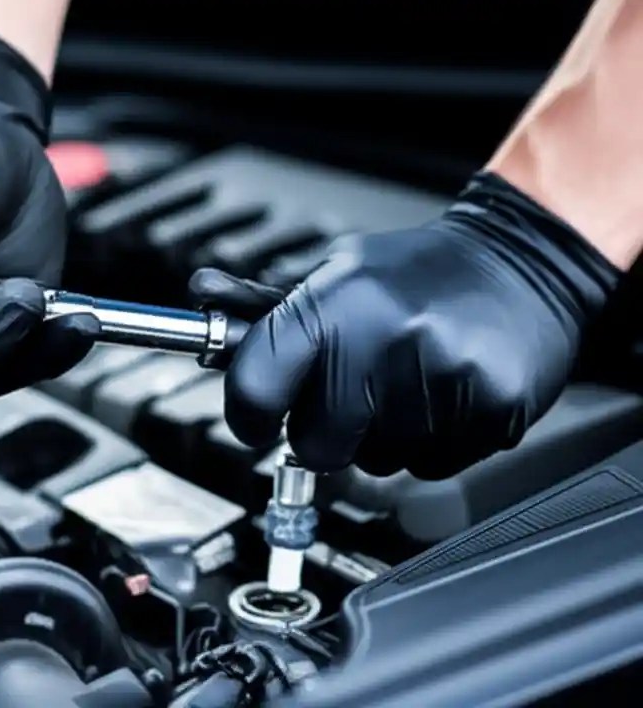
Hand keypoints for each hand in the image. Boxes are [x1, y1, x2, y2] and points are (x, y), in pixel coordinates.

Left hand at [191, 173, 619, 478]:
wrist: (526, 261)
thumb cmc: (419, 273)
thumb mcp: (338, 275)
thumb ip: (266, 307)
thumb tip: (202, 300)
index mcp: (334, 304)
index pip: (255, 386)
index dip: (246, 412)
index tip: (254, 416)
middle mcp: (384, 339)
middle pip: (315, 444)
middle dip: (325, 428)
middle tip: (353, 390)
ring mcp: (441, 378)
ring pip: (374, 461)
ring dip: (382, 435)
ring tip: (409, 380)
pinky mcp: (490, 412)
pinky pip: (431, 466)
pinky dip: (432, 442)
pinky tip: (444, 395)